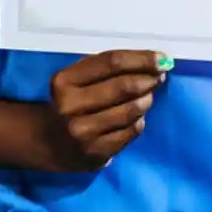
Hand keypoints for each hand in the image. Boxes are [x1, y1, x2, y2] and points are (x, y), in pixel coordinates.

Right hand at [47, 49, 170, 170]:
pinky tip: (137, 118)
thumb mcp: (77, 79)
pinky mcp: (95, 153)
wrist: (49, 143)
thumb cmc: (71, 102)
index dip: (141, 59)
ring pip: (131, 110)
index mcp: (64, 81)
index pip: (112, 63)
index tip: (162, 59)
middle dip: (148, 80)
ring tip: (148, 97)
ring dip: (147, 100)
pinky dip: (139, 121)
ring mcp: (83, 132)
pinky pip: (130, 131)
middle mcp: (70, 106)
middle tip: (158, 77)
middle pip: (124, 86)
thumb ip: (107, 68)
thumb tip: (154, 62)